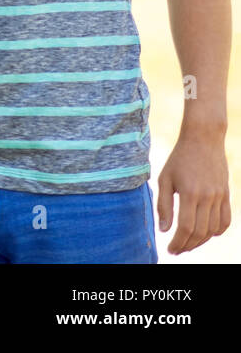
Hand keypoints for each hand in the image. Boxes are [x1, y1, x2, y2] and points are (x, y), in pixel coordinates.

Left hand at [156, 128, 229, 253]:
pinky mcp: (226, 195)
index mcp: (190, 193)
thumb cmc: (179, 159)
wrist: (203, 140)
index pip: (186, 228)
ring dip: (201, 241)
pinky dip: (216, 232)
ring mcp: (220, 197)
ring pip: (213, 229)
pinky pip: (226, 220)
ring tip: (188, 244)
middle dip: (187, 245)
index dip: (178, 242)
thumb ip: (163, 205)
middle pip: (200, 232)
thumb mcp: (165, 178)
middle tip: (177, 250)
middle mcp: (208, 197)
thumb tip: (163, 230)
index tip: (169, 249)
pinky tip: (206, 235)